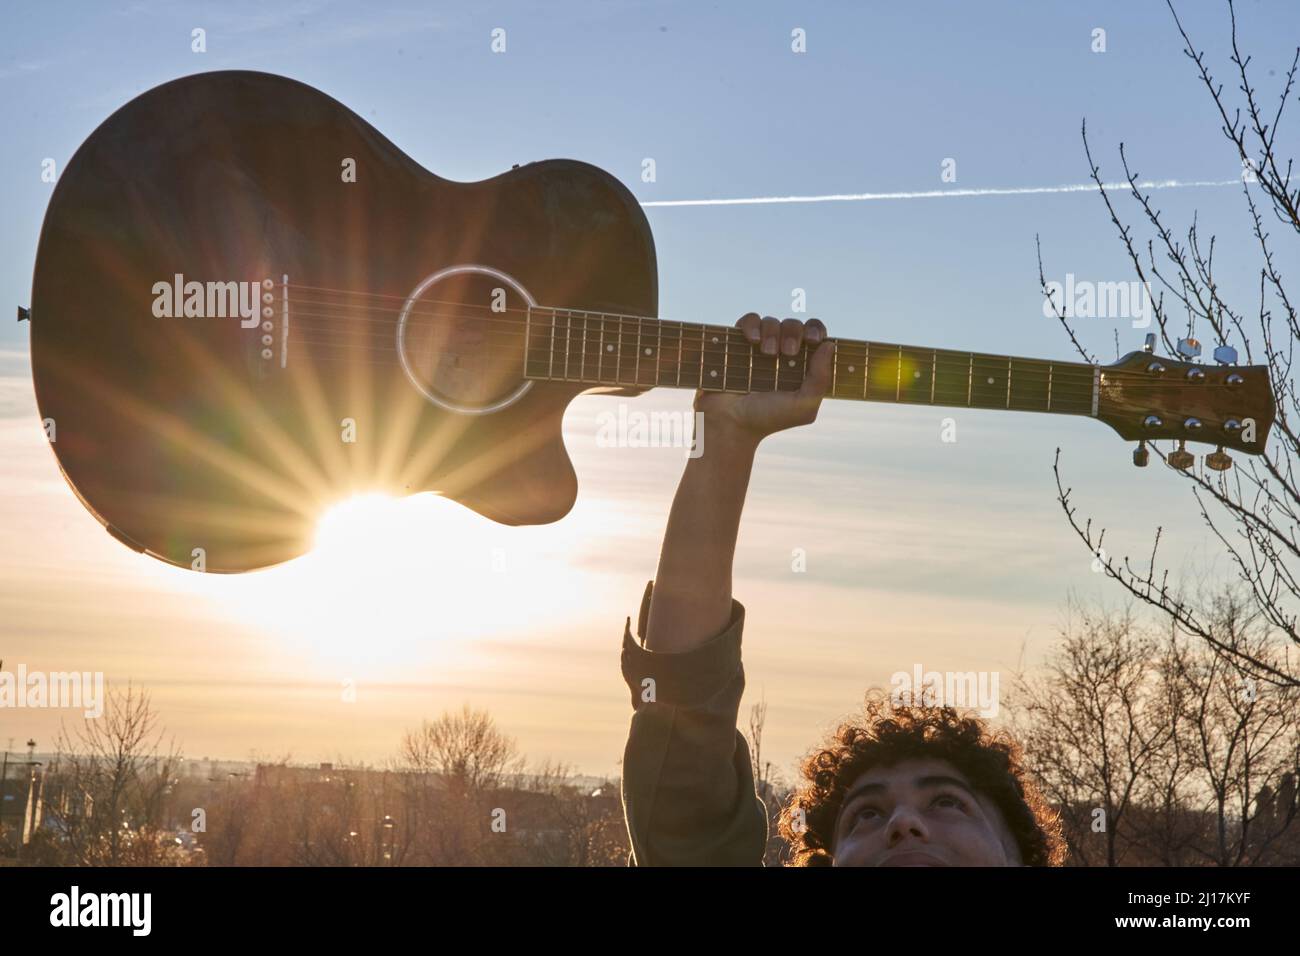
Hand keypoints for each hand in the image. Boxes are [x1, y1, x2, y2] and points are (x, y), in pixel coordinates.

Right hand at [695, 313, 834, 443]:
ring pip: (772, 322)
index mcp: (799, 365)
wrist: (731, 423)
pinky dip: (752, 325)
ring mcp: (758, 347)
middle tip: (788, 352)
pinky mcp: (737, 342)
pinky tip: (752, 341)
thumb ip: (820, 379)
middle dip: (794, 333)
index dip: (816, 331)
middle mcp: (780, 353)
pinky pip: (749, 320)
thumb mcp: (803, 406)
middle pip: (794, 325)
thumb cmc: (768, 418)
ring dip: (773, 333)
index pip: (814, 336)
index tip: (813, 340)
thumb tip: (829, 345)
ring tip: (767, 353)